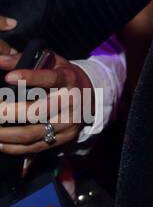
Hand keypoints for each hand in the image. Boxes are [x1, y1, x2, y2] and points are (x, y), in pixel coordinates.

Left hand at [0, 34, 91, 155]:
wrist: (90, 97)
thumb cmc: (63, 76)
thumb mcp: (52, 62)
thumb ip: (24, 59)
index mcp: (69, 79)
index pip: (51, 78)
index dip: (29, 78)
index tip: (8, 77)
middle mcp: (71, 101)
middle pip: (37, 111)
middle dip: (8, 112)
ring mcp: (68, 122)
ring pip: (32, 133)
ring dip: (6, 134)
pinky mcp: (65, 138)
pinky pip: (35, 147)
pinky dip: (14, 147)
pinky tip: (0, 143)